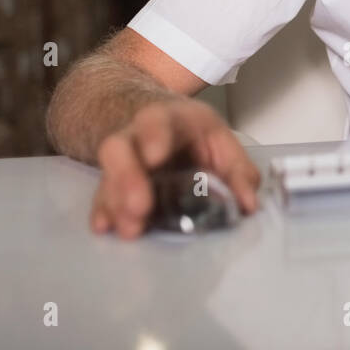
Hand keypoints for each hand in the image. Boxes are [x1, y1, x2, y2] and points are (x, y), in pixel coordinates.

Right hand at [89, 98, 260, 238]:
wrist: (156, 123)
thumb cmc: (193, 135)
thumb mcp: (221, 142)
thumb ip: (239, 172)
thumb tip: (248, 205)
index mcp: (169, 119)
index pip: (156, 121)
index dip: (154, 136)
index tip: (155, 158)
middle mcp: (136, 137)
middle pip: (119, 148)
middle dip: (127, 177)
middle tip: (140, 208)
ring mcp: (121, 161)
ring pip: (108, 174)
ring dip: (116, 202)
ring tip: (130, 230)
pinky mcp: (112, 184)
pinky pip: (101, 196)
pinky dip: (104, 211)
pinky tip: (105, 227)